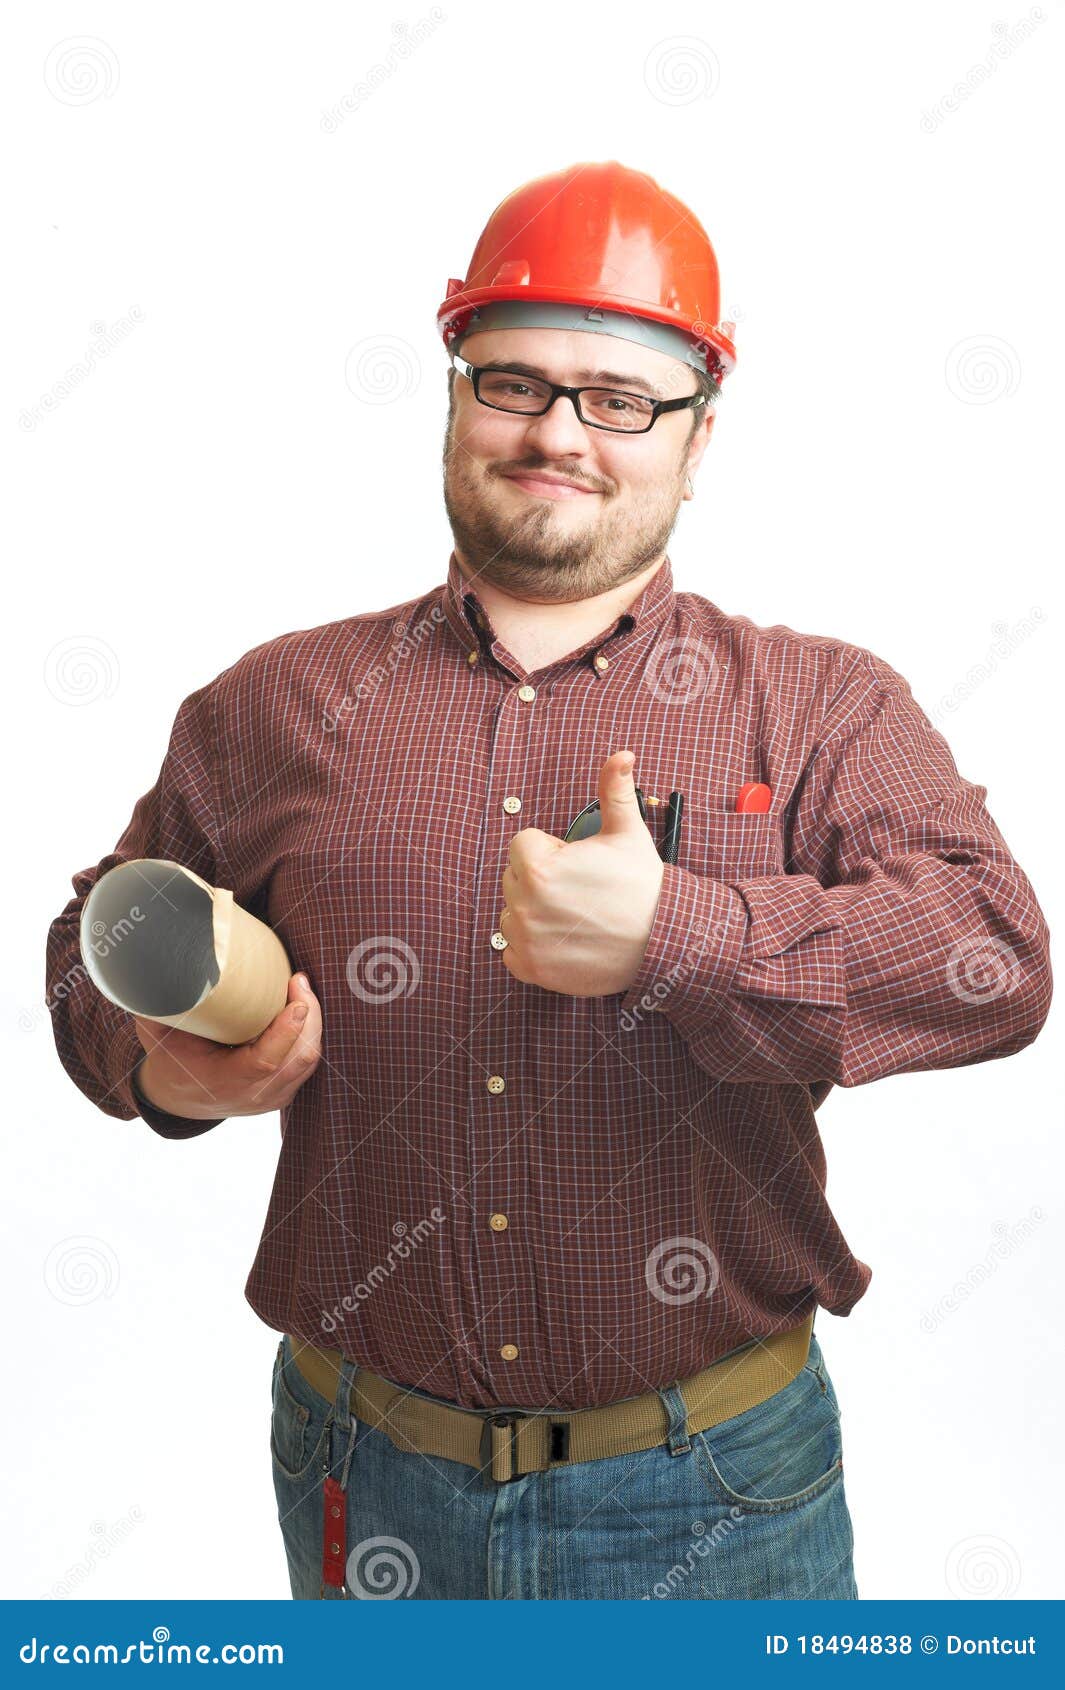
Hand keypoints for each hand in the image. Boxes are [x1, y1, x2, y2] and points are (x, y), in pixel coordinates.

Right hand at [131, 971, 322, 1118]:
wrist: (178, 1097)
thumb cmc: (169, 1059)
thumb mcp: (157, 1033)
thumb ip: (162, 1003)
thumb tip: (166, 963)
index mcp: (221, 1082)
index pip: (264, 1062)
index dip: (285, 1031)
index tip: (295, 997)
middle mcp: (252, 1095)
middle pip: (299, 1058)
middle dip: (308, 1016)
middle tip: (298, 979)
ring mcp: (271, 1097)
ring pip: (307, 1060)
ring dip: (312, 1022)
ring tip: (301, 987)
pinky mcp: (283, 1091)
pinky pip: (306, 1062)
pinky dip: (310, 1033)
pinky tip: (303, 1006)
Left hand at [499, 750, 663, 995]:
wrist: (663, 940)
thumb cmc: (643, 886)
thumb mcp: (628, 832)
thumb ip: (615, 789)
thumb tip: (622, 754)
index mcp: (539, 867)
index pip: (523, 845)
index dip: (551, 851)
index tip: (577, 864)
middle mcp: (525, 905)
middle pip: (515, 878)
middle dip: (540, 879)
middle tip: (579, 890)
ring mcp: (526, 940)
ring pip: (512, 912)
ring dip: (532, 911)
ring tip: (573, 915)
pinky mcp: (532, 969)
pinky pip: (511, 951)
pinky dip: (530, 946)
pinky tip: (562, 939)